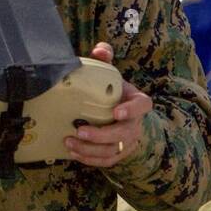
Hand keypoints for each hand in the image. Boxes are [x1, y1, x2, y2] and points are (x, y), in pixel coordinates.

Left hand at [64, 41, 151, 166]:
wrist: (118, 112)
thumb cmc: (112, 92)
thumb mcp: (110, 74)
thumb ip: (105, 58)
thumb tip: (100, 50)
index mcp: (137, 102)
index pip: (142, 106)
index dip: (131, 110)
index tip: (116, 111)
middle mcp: (136, 124)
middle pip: (124, 133)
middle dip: (101, 135)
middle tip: (79, 130)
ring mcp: (128, 141)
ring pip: (113, 150)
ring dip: (90, 150)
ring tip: (69, 142)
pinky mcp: (119, 153)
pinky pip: (107, 161)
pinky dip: (91, 160)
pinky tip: (74, 154)